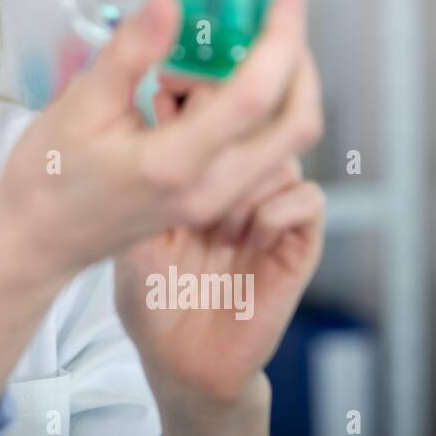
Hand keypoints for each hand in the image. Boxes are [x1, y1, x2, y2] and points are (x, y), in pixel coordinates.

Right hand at [0, 0, 323, 284]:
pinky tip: (205, 88)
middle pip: (296, 126)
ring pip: (283, 141)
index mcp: (175, 163)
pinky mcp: (211, 201)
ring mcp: (213, 201)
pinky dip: (254, 113)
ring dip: (278, 89)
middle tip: (278, 22)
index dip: (281, 40)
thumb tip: (171, 0)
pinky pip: (258, 154)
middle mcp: (208, 189)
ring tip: (220, 55)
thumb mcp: (80, 104)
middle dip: (301, 65)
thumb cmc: (47, 178)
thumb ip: (131, 51)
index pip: (255, 97)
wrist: (36, 242)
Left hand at [112, 72, 325, 421]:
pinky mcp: (295, 245)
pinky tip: (242, 228)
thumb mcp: (130, 221)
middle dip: (248, 91)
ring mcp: (270, 210)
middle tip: (211, 96)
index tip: (171, 77)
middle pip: (262, 110)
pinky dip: (278, 205)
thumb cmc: (149, 291)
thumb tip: (143, 111)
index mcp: (200, 168)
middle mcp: (239, 181)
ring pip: (285, 151)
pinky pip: (305, 202)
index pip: (215, 101)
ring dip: (254, 161)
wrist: (174, 358)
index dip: (202, 80)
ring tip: (215, 199)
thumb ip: (143, 171)